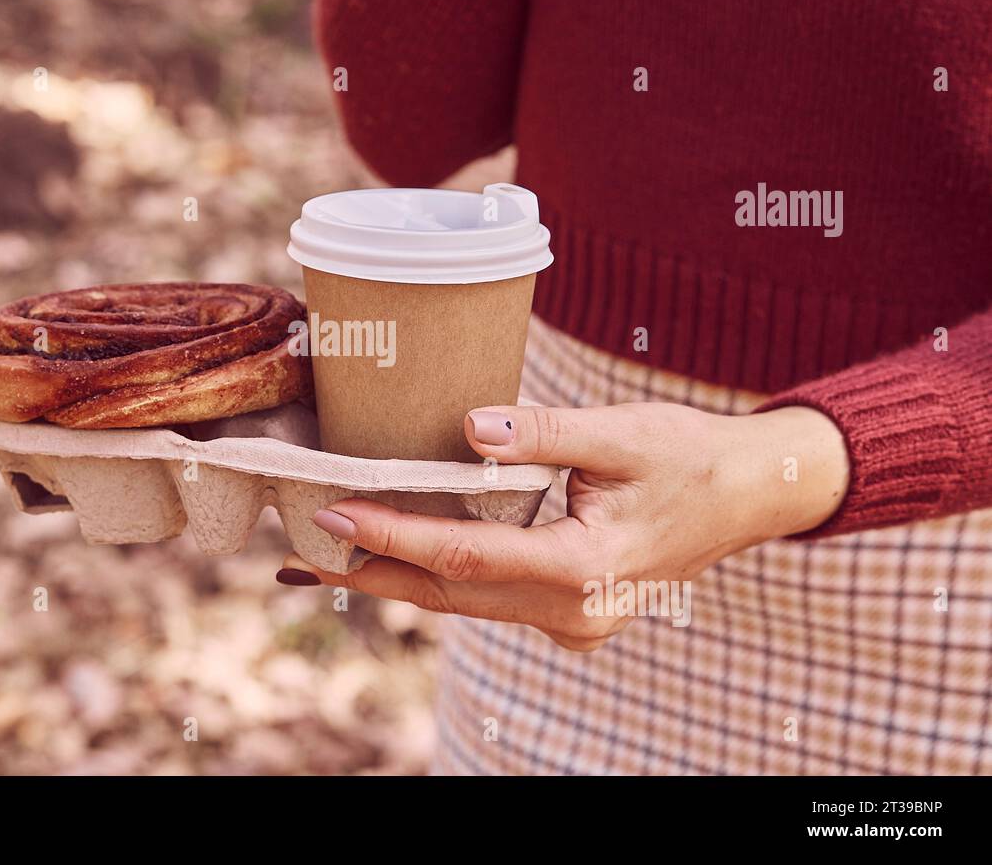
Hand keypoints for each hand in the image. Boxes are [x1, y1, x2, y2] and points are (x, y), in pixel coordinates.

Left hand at [276, 403, 848, 649]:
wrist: (750, 495)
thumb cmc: (690, 454)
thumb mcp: (622, 430)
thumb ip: (542, 431)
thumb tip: (467, 427)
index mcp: (586, 565)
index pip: (465, 556)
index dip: (393, 538)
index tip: (332, 517)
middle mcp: (575, 610)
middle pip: (452, 594)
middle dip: (373, 572)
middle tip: (299, 555)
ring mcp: (575, 621)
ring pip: (466, 604)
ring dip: (400, 579)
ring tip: (331, 559)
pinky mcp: (573, 613)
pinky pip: (491, 601)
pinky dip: (442, 578)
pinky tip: (401, 559)